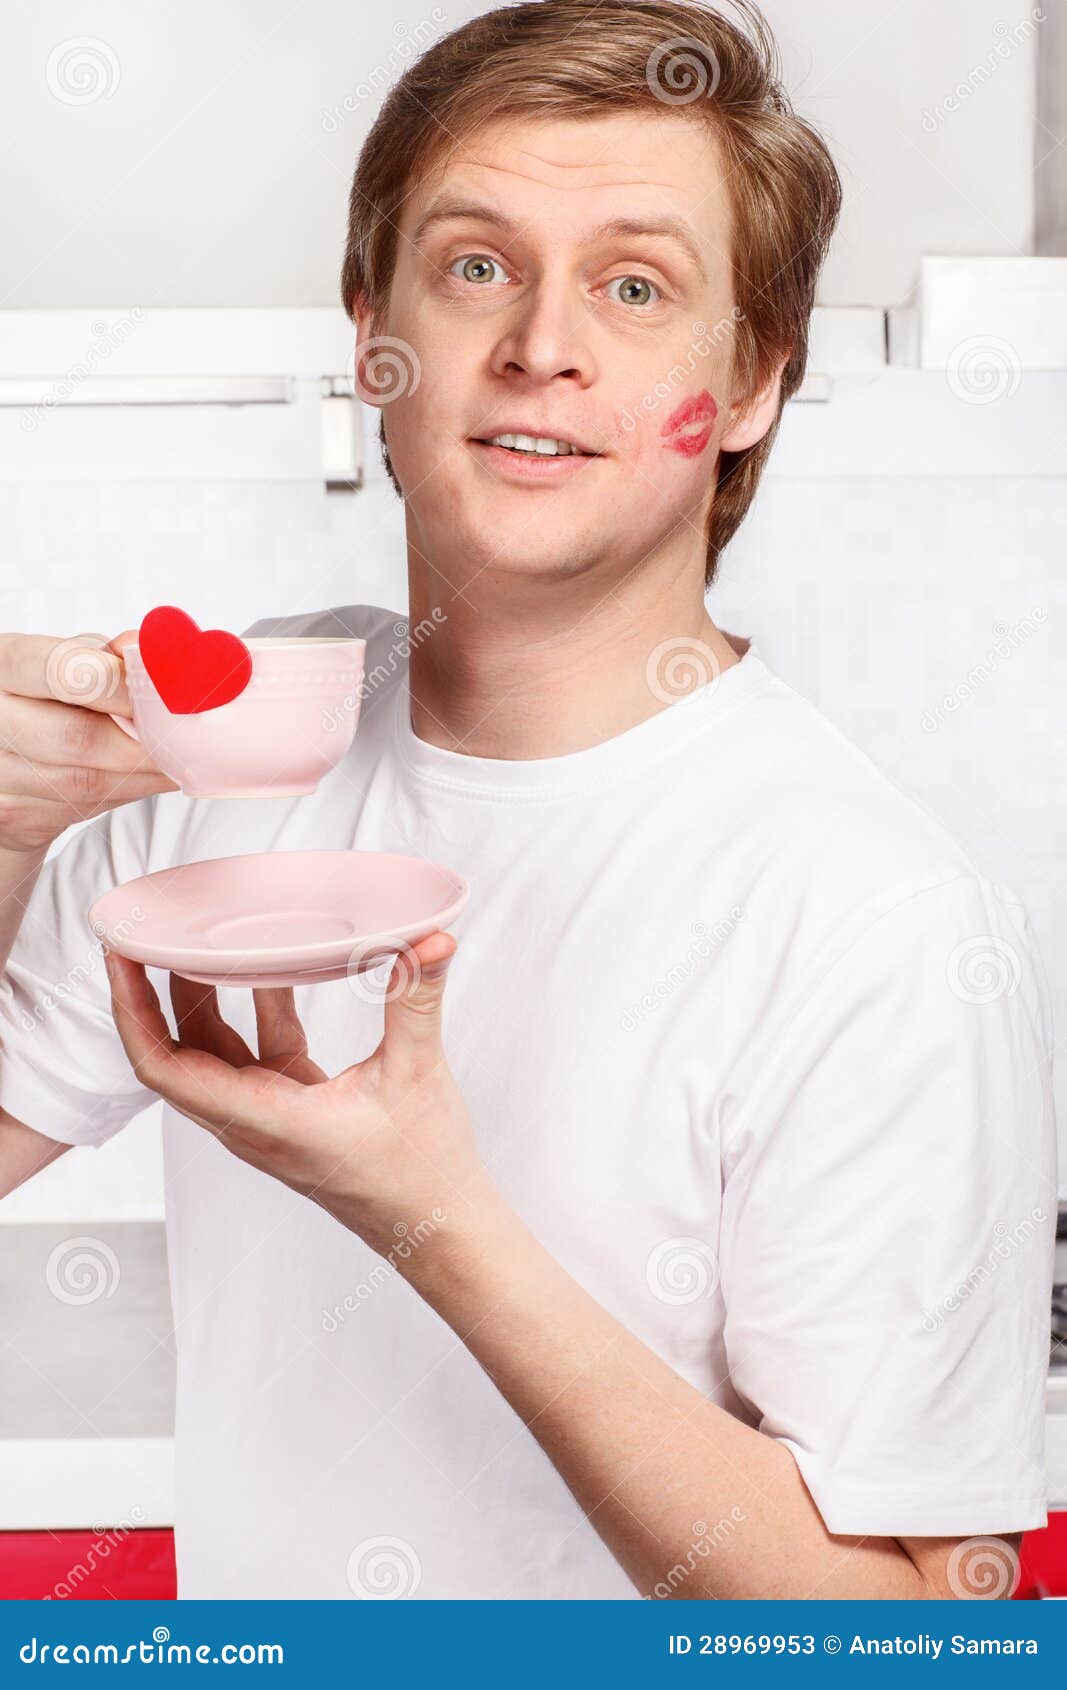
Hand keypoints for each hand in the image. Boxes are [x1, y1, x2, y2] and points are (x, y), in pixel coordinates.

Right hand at [0, 629, 178, 854]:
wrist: (5, 762)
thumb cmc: (44, 697)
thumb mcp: (66, 661)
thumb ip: (105, 657)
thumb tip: (150, 654)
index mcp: (3, 665)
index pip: (62, 671)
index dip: (121, 686)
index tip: (164, 694)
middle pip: (77, 736)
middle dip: (143, 741)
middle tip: (187, 740)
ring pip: (85, 781)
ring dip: (144, 774)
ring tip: (180, 761)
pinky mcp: (12, 813)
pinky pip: (83, 808)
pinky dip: (128, 793)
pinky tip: (150, 779)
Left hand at [102, 932, 489, 1258]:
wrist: (437, 1227)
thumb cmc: (422, 1170)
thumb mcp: (418, 1074)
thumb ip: (417, 999)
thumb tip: (433, 938)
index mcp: (264, 1119)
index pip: (164, 1067)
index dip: (131, 1010)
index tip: (122, 955)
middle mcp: (252, 1122)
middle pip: (175, 1053)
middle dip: (150, 992)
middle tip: (144, 933)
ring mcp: (268, 1118)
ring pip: (213, 1053)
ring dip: (198, 998)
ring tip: (191, 940)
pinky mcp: (291, 1111)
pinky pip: (254, 1054)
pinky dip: (252, 1010)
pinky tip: (268, 970)